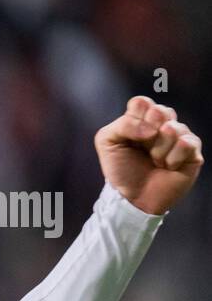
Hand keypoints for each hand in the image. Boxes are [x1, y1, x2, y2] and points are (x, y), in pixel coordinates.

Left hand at [95, 96, 202, 214]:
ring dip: (158, 149)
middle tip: (143, 148)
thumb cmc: (121, 170)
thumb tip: (153, 128)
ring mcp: (179, 136)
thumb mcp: (107, 142)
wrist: (132, 198)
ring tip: (154, 161)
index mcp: (141, 119)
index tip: (130, 137)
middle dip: (147, 133)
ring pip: (173, 127)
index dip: (135, 119)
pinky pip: (186, 143)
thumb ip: (122, 124)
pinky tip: (168, 167)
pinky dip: (172, 158)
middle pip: (160, 111)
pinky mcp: (193, 151)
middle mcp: (162, 124)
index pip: (142, 102)